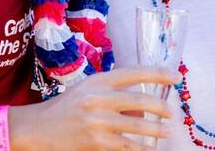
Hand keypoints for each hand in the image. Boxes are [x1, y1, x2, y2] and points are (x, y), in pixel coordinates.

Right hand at [11, 67, 178, 150]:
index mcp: (97, 81)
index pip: (133, 73)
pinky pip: (128, 146)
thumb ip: (114, 95)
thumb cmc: (66, 108)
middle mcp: (98, 98)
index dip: (157, 73)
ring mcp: (97, 122)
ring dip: (157, 130)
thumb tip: (143, 111)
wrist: (39, 128)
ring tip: (167, 131)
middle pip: (140, 101)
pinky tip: (151, 149)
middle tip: (173, 113)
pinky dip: (142, 149)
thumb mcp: (88, 92)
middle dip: (162, 107)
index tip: (175, 76)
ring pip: (137, 127)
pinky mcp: (96, 142)